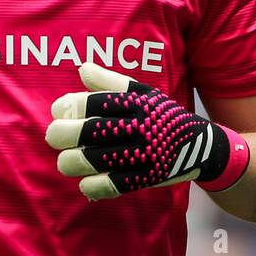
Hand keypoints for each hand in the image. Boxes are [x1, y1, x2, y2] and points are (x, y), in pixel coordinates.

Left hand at [46, 63, 248, 200]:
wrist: (202, 146)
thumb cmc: (163, 117)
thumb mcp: (144, 93)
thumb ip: (112, 82)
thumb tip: (83, 69)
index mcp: (137, 103)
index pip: (97, 102)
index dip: (70, 106)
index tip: (57, 110)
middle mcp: (140, 127)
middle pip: (92, 131)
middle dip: (64, 134)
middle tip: (53, 136)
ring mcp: (144, 154)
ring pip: (98, 160)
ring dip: (73, 162)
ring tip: (65, 161)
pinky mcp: (147, 178)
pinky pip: (114, 185)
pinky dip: (94, 186)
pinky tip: (85, 183)